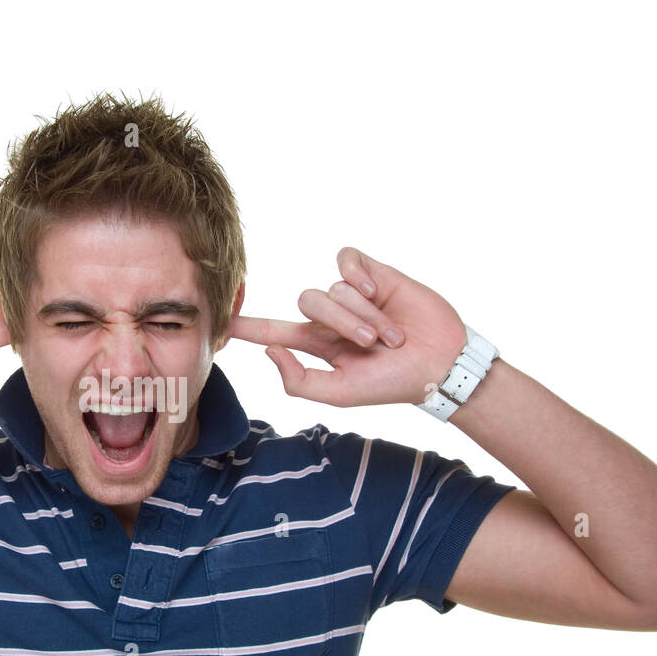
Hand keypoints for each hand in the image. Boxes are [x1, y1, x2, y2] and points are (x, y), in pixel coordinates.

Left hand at [228, 247, 467, 407]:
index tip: (217, 320)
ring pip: (333, 287)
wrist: (440, 364)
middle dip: (341, 323)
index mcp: (318, 345)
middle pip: (309, 303)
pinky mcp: (373, 273)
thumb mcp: (341, 394)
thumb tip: (269, 351)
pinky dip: (358, 277)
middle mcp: (331, 318)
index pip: (273, 331)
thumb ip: (300, 380)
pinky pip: (346, 261)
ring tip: (390, 333)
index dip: (247, 325)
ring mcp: (352, 294)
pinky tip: (377, 292)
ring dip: (362, 313)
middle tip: (371, 344)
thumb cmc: (392, 383)